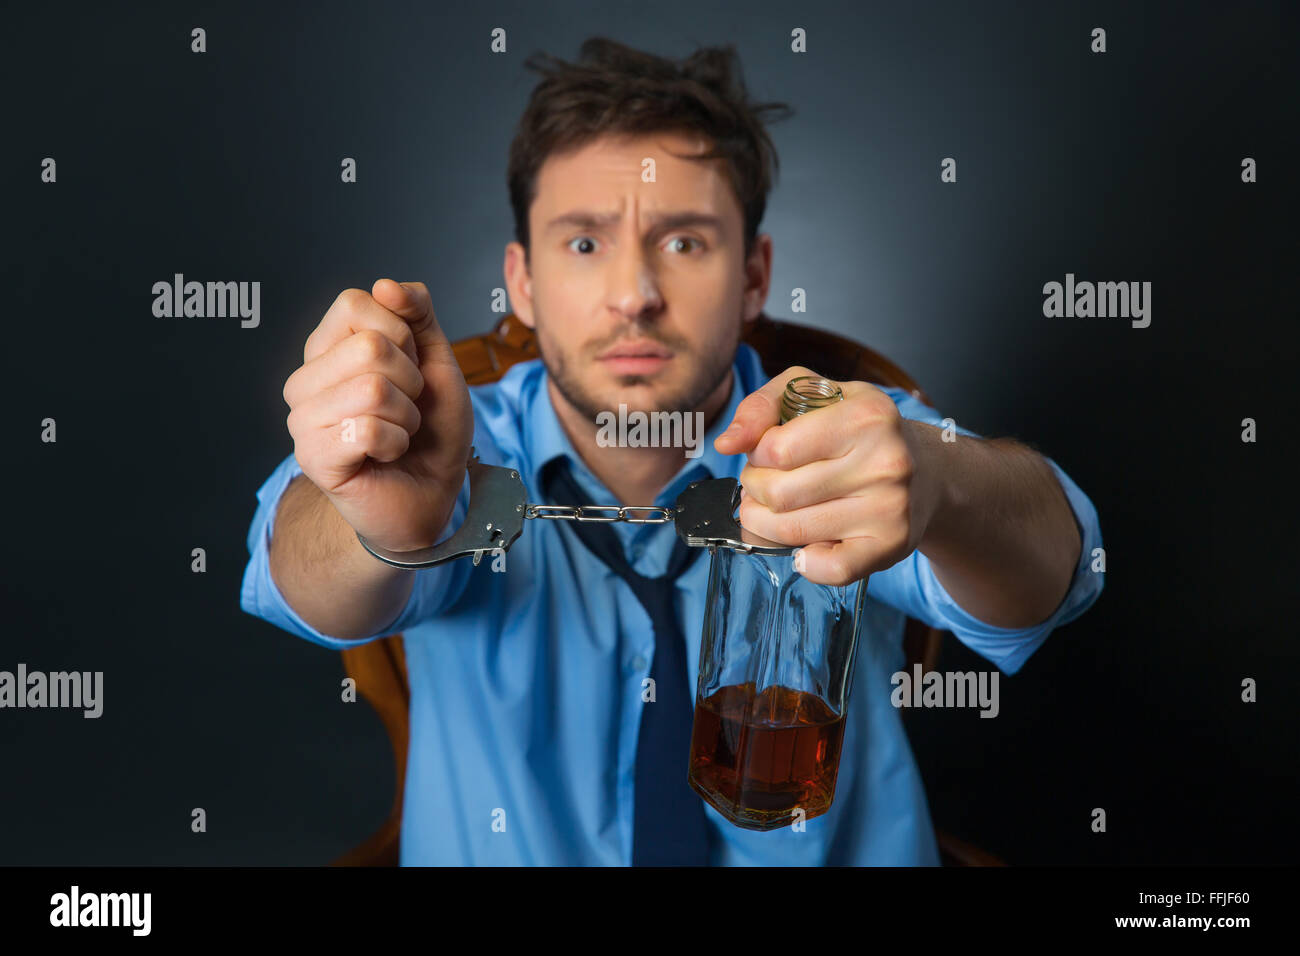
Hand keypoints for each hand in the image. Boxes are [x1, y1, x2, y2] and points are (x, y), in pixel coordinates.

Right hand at [282, 279, 473, 552]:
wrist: (432, 492)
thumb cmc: (431, 428)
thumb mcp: (436, 359)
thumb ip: (417, 313)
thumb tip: (385, 285)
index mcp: (329, 347)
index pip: (354, 302)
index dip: (402, 334)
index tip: (410, 368)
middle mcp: (306, 379)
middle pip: (369, 346)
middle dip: (410, 381)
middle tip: (407, 408)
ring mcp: (303, 418)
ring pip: (372, 388)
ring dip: (406, 416)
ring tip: (398, 432)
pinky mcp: (312, 456)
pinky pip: (366, 429)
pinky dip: (395, 442)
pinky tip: (386, 454)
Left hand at [712, 366, 940, 586]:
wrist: (925, 471)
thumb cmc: (857, 430)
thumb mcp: (812, 395)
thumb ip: (761, 407)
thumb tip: (727, 443)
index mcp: (866, 416)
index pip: (775, 449)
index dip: (756, 455)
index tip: (766, 454)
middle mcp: (885, 462)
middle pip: (778, 493)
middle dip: (755, 490)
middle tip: (765, 485)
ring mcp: (890, 508)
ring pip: (792, 531)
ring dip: (766, 524)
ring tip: (773, 510)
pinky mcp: (890, 547)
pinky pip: (828, 569)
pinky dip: (805, 562)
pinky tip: (806, 545)